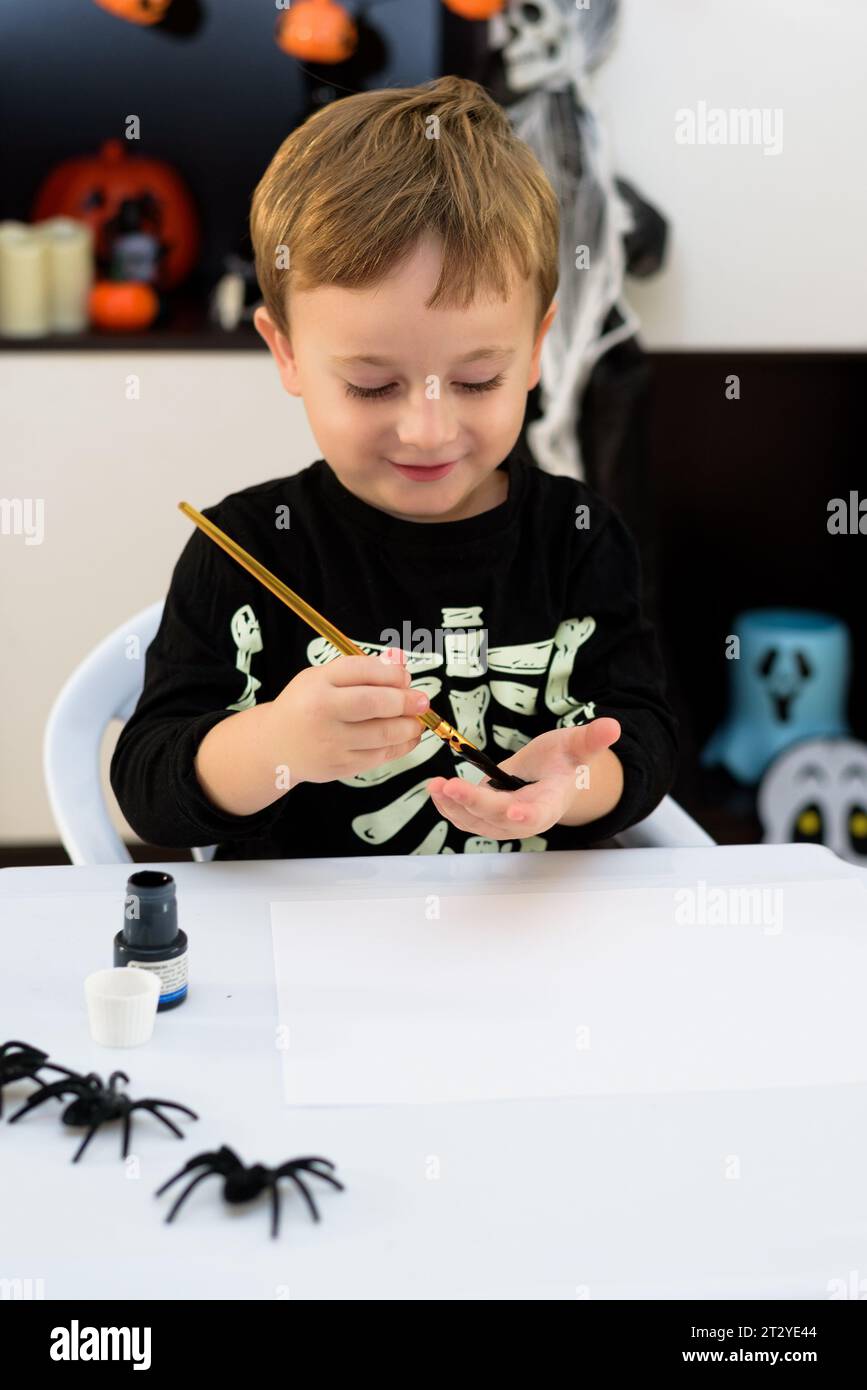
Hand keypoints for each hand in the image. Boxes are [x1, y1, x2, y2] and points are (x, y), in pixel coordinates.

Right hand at [269, 647, 427, 784]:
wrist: (275, 745)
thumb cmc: (305, 705)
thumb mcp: (322, 678)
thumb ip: (360, 669)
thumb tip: (400, 660)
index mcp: (317, 684)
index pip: (362, 671)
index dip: (392, 673)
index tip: (406, 677)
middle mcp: (321, 713)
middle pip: (374, 703)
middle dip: (406, 700)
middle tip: (422, 701)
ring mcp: (330, 743)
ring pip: (382, 734)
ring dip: (409, 726)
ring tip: (417, 720)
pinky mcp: (339, 766)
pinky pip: (380, 756)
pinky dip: (401, 746)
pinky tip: (408, 736)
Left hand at [426, 718, 622, 840]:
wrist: (550, 780)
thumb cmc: (562, 762)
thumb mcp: (576, 746)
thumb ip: (591, 739)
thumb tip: (614, 726)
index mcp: (548, 804)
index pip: (537, 814)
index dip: (525, 816)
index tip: (514, 812)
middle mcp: (524, 820)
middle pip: (497, 818)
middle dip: (473, 803)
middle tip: (450, 786)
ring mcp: (503, 823)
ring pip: (476, 822)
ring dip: (453, 806)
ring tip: (434, 786)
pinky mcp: (486, 819)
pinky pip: (466, 818)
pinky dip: (449, 807)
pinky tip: (436, 791)